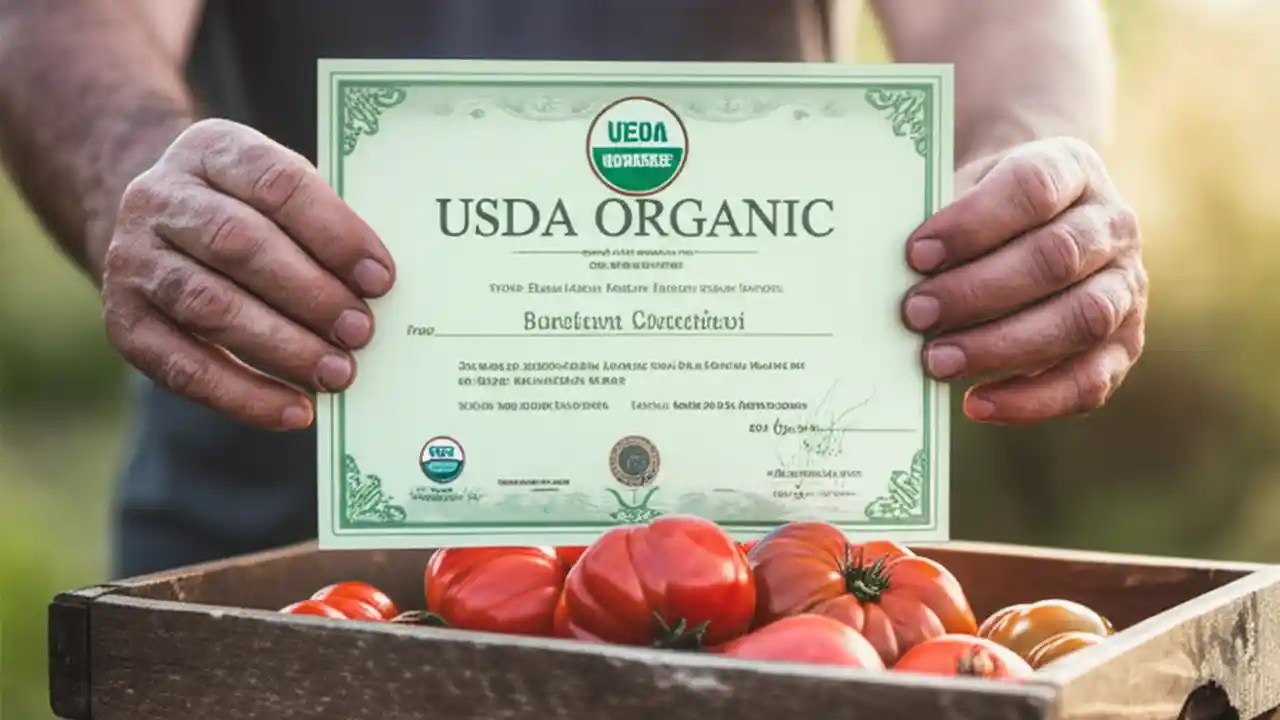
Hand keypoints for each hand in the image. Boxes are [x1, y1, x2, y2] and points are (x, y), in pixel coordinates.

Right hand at [100, 119, 395, 428]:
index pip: (276, 183)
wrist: (155, 225)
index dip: (333, 232)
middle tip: (361, 331)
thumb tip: (379, 290)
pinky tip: (295, 410)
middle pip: (238, 244)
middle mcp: (160, 198)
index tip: (381, 278)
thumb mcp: (278, 191)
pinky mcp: (124, 322)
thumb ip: (324, 225)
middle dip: (310, 293)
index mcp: (213, 150)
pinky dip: (244, 395)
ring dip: (282, 346)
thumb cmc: (249, 210)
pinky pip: (183, 367)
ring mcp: (133, 260)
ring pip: (209, 305)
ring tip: (338, 373)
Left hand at [901, 137, 1145, 423]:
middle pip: (1055, 258)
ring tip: (936, 361)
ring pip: (1080, 319)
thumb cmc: (989, 210)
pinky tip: (976, 404)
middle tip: (915, 313)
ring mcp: (1126, 286)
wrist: (1047, 217)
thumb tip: (881, 275)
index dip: (972, 223)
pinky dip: (1033, 399)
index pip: (1032, 188)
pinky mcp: (1124, 344)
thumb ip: (940, 224)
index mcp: (1072, 169)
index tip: (915, 253)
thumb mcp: (967, 192)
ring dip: (1001, 346)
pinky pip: (1089, 381)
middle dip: (977, 291)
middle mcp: (1112, 225)